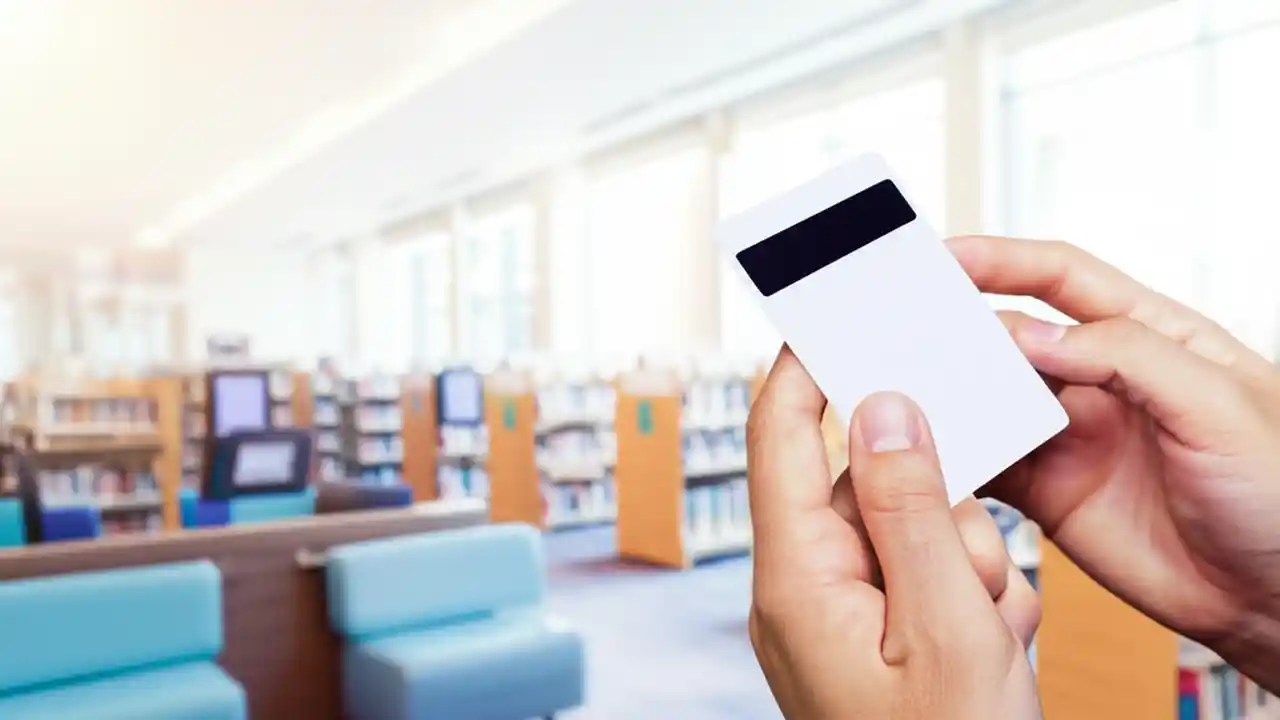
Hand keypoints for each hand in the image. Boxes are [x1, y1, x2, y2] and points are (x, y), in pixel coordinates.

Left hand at [747, 349, 1040, 718]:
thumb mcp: (946, 626)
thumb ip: (912, 510)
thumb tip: (882, 408)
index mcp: (798, 580)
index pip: (781, 436)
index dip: (805, 367)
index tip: (842, 312)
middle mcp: (806, 590)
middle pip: (873, 486)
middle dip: (945, 517)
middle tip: (980, 587)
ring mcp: (840, 615)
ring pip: (915, 529)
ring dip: (970, 570)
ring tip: (991, 638)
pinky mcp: (874, 636)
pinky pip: (926, 576)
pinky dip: (973, 602)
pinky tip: (994, 650)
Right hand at [949, 235, 1279, 692]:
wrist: (1277, 598)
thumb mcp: (1219, 405)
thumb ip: (1128, 357)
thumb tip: (1035, 335)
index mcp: (1150, 336)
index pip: (1063, 277)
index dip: (1001, 259)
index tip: (946, 257)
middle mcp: (1100, 380)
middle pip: (1012, 336)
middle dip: (960, 329)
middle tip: (908, 333)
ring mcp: (1071, 437)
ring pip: (991, 400)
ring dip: (952, 395)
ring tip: (908, 396)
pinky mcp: (1050, 493)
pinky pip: (990, 465)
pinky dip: (956, 458)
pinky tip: (932, 457)